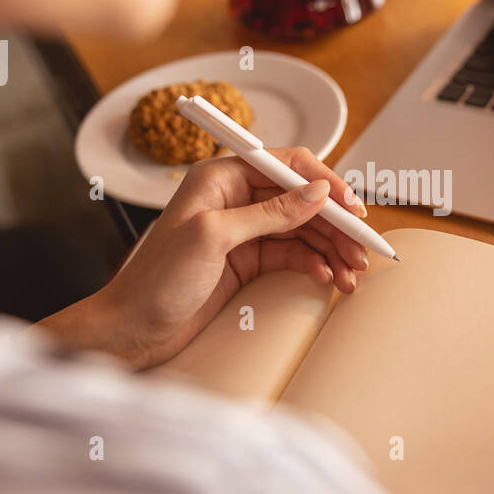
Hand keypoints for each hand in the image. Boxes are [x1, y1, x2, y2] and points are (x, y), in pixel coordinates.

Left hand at [39, 147, 368, 369]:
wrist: (132, 329)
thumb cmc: (155, 279)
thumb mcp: (214, 237)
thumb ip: (269, 213)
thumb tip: (316, 192)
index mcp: (221, 177)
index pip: (287, 165)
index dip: (324, 183)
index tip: (352, 207)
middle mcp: (235, 198)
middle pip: (301, 199)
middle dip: (335, 223)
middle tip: (361, 248)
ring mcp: (244, 230)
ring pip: (302, 229)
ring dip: (331, 248)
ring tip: (351, 272)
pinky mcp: (248, 261)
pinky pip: (293, 255)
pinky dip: (314, 265)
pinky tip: (327, 278)